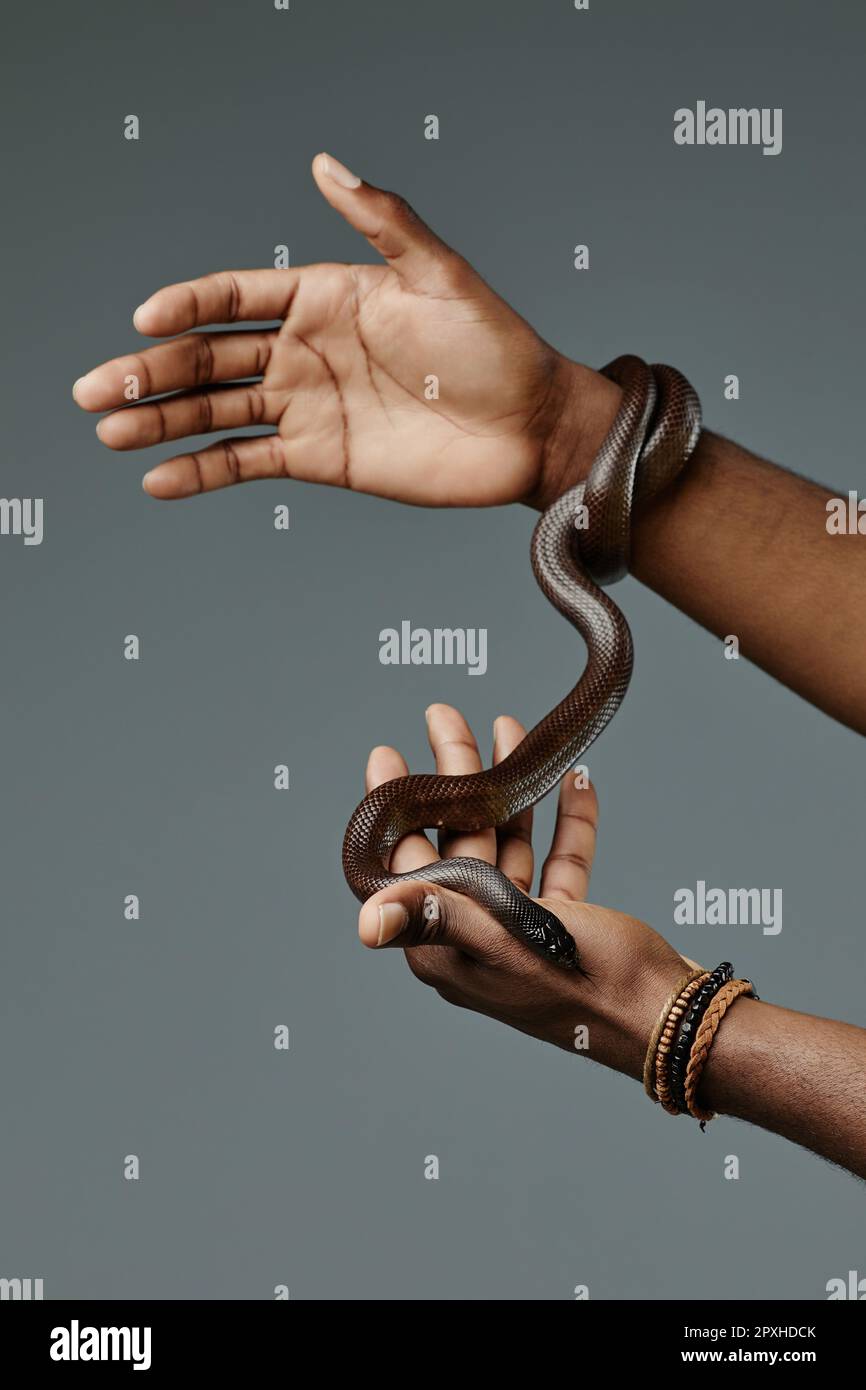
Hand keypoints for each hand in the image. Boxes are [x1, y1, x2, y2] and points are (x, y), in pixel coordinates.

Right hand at [72, 153, 618, 509]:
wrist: (529, 428)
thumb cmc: (496, 345)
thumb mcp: (441, 277)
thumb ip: (383, 224)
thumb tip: (324, 166)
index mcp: (324, 297)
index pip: (236, 297)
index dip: (188, 306)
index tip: (146, 317)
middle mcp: (304, 350)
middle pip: (209, 357)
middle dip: (149, 371)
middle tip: (94, 390)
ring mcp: (306, 406)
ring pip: (215, 410)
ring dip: (160, 421)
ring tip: (107, 429)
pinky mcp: (317, 458)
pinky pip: (247, 463)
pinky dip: (203, 472)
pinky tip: (158, 480)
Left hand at [356, 703, 697, 1081]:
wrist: (667, 1018)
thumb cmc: (584, 985)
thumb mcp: (504, 942)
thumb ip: (440, 920)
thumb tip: (365, 923)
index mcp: (448, 946)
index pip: (407, 864)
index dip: (395, 809)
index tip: (387, 754)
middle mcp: (477, 935)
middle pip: (457, 841)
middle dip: (455, 777)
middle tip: (446, 718)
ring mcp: (522, 927)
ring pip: (507, 842)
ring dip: (508, 788)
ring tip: (507, 729)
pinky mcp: (566, 922)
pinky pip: (558, 859)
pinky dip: (565, 819)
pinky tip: (572, 778)